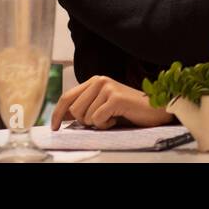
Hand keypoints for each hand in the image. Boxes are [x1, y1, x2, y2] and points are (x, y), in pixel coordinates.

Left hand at [50, 75, 174, 130]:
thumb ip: (84, 106)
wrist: (153, 110)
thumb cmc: (127, 110)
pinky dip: (106, 125)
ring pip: (85, 116)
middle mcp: (99, 81)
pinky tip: (117, 119)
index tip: (54, 127)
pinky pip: (98, 119)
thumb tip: (62, 117)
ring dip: (97, 124)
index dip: (57, 114)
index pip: (66, 97)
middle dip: (84, 122)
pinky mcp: (115, 98)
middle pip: (74, 110)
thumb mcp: (102, 105)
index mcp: (94, 81)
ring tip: (111, 117)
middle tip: (101, 120)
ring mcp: (108, 88)